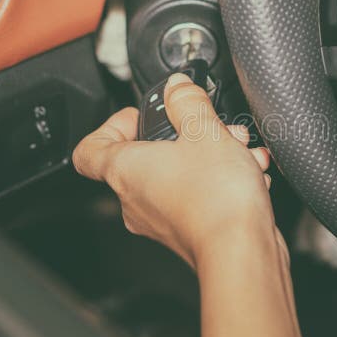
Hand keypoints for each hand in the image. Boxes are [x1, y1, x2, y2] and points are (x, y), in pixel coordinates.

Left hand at [72, 73, 276, 269]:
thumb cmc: (216, 198)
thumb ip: (188, 101)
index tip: (141, 116)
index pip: (89, 149)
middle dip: (184, 136)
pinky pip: (198, 196)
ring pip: (178, 175)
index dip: (111, 126)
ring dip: (211, 156)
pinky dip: (221, 181)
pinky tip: (248, 173)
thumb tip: (177, 87)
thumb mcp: (205, 129)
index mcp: (125, 170)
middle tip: (208, 127)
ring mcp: (161, 220)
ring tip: (238, 149)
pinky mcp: (189, 232)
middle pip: (145, 157)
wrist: (242, 249)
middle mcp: (135, 199)